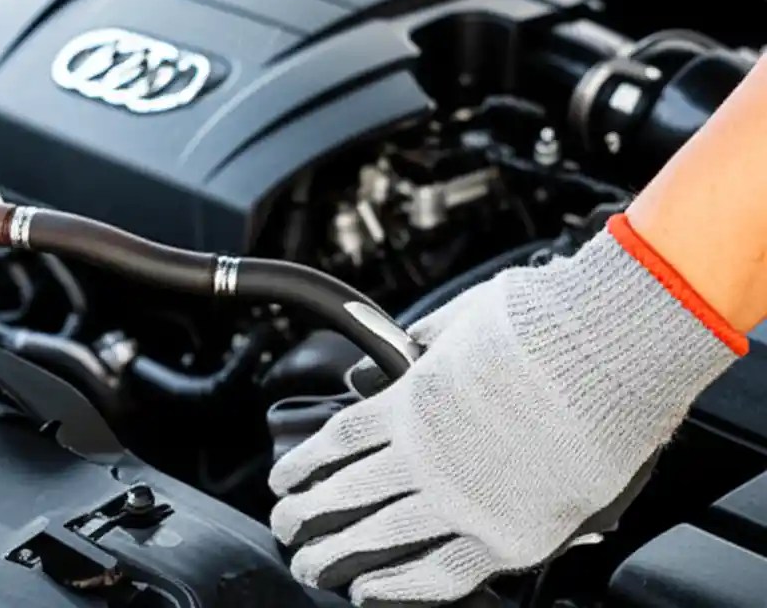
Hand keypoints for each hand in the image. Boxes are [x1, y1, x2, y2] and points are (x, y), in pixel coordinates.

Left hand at [267, 216, 742, 605]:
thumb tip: (387, 356)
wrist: (613, 352)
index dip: (304, 464)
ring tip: (310, 563)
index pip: (337, 441)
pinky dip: (400, 588)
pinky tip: (369, 592)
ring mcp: (463, 500)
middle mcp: (427, 455)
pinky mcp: (507, 537)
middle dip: (307, 514)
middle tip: (285, 527)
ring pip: (379, 535)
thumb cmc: (547, 324)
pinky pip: (440, 573)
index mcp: (411, 402)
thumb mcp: (463, 317)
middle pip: (344, 492)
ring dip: (336, 553)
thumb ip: (419, 342)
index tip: (285, 480)